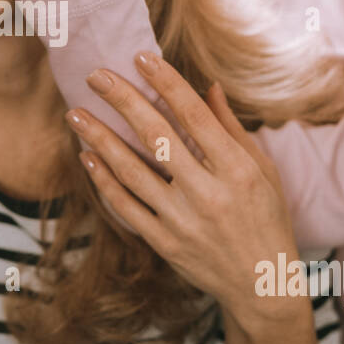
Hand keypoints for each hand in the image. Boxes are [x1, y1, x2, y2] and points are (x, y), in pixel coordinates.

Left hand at [68, 52, 306, 331]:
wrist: (262, 285)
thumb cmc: (267, 219)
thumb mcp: (262, 171)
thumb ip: (231, 128)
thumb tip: (208, 86)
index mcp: (237, 169)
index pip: (195, 115)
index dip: (166, 83)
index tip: (140, 58)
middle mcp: (209, 193)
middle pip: (157, 137)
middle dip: (123, 101)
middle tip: (96, 76)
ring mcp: (183, 220)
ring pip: (132, 171)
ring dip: (100, 139)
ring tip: (76, 114)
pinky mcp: (165, 243)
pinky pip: (126, 207)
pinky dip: (104, 181)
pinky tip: (88, 157)